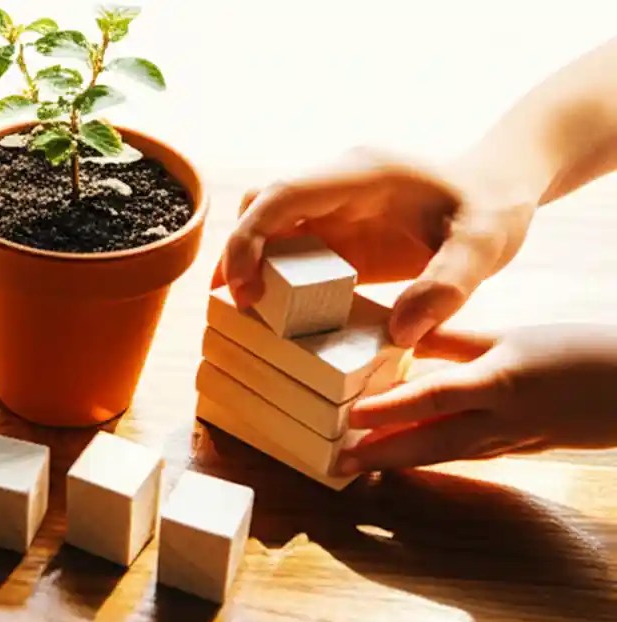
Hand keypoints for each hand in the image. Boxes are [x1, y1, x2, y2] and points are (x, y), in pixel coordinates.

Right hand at [214, 148, 537, 346]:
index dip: (249, 239)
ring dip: (250, 266)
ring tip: (248, 316)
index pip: (282, 196)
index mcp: (360, 173)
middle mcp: (335, 185)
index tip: (244, 291)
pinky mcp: (336, 233)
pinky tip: (278, 316)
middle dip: (238, 255)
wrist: (500, 189)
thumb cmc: (494, 207)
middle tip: (237, 309)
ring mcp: (332, 208)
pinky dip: (273, 278)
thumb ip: (447, 287)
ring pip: (266, 226)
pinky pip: (288, 249)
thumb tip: (399, 333)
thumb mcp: (486, 246)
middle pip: (259, 208)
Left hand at [337, 324, 616, 472]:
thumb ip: (456, 338)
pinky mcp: (523, 449)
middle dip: (383, 454)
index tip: (351, 414)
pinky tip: (412, 455)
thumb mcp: (516, 335)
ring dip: (403, 460)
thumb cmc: (583, 351)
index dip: (391, 408)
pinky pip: (469, 455)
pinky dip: (435, 456)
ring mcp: (514, 440)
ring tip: (362, 462)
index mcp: (502, 380)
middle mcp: (504, 418)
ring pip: (447, 452)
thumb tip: (402, 333)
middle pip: (432, 440)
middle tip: (338, 462)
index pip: (434, 396)